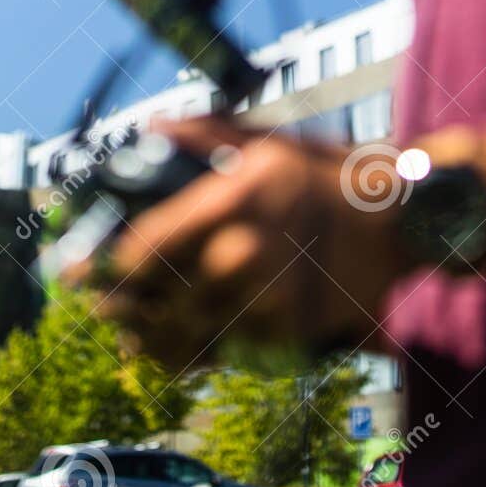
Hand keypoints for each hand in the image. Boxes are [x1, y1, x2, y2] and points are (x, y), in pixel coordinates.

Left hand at [71, 116, 405, 371]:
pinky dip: (191, 358)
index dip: (112, 262)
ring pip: (186, 335)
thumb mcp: (270, 141)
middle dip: (122, 305)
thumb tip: (152, 128)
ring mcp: (270, 301)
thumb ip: (208, 135)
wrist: (398, 226)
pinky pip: (224, 355)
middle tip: (95, 306)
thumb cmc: (329, 177)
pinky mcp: (287, 337)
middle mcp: (251, 253)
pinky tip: (168, 352)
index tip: (87, 267)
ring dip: (148, 338)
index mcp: (241, 200)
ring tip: (124, 334)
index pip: (155, 242)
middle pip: (161, 296)